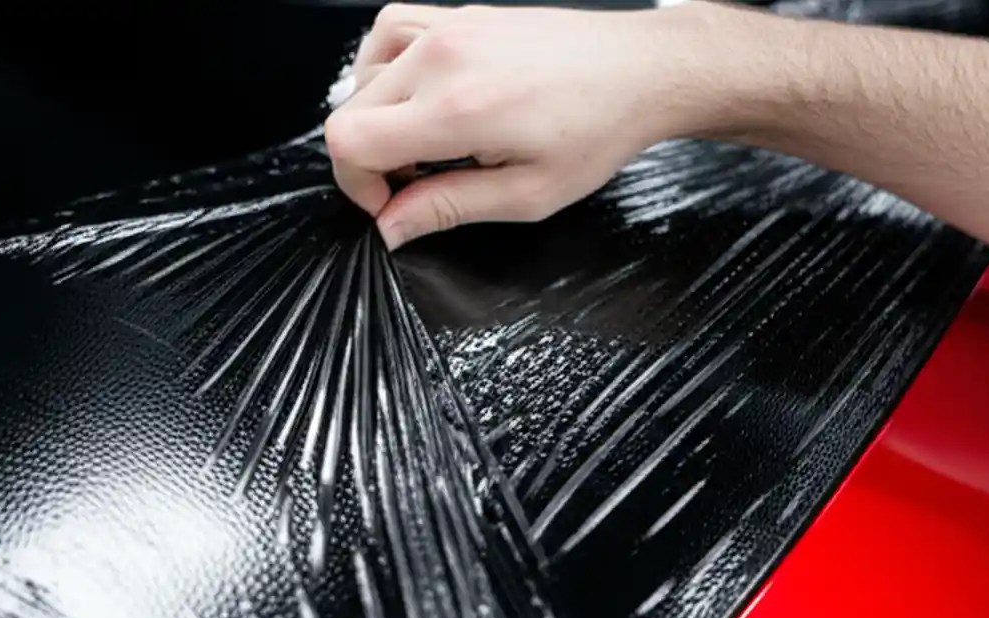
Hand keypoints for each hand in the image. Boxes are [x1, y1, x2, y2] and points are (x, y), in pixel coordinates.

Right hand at [324, 2, 705, 248]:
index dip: (356, 185)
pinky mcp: (457, 14)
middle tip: (419, 182)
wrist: (638, 71)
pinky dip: (384, 67)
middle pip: (349, 111)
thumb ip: (448, 207)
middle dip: (368, 159)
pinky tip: (417, 93)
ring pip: (363, 73)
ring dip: (377, 115)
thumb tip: (391, 226)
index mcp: (457, 109)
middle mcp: (442, 59)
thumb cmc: (598, 130)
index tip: (390, 204)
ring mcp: (447, 28)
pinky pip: (389, 31)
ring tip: (423, 140)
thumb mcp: (527, 194)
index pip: (350, 141)